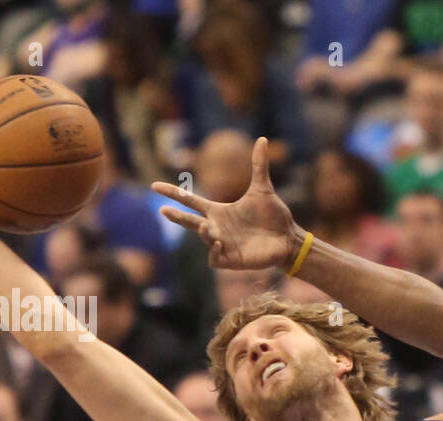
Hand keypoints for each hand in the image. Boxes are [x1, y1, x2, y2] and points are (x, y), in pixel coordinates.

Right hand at [153, 137, 297, 269]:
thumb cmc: (273, 215)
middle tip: (163, 210)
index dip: (173, 193)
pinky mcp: (232, 260)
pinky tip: (219, 241)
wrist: (288, 238)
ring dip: (202, 232)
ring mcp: (223, 244)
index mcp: (219, 211)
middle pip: (189, 221)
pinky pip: (214, 258)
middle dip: (176, 217)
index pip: (190, 201)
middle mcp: (217, 227)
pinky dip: (213, 251)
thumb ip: (258, 165)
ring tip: (205, 225)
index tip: (155, 186)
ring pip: (203, 238)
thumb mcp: (263, 188)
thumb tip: (262, 139)